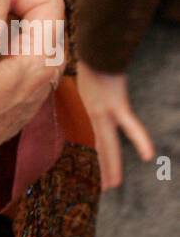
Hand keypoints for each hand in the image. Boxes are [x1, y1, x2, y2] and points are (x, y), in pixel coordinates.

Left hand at [76, 64, 153, 190]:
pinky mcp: (116, 104)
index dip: (100, 156)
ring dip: (112, 165)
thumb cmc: (94, 58)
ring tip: (114, 184)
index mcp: (91, 108)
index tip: (100, 173)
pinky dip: (140, 139)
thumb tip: (102, 90)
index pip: (96, 139)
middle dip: (105, 167)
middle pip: (102, 146)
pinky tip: (148, 156)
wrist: (93, 48)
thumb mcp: (89, 77)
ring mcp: (103, 110)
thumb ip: (96, 89)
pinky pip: (130, 125)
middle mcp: (94, 113)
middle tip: (107, 188)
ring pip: (109, 144)